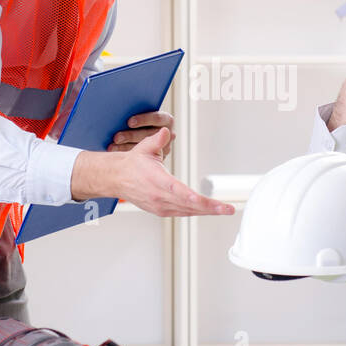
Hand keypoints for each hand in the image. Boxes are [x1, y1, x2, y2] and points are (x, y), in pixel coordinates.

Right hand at [71, 127, 233, 217]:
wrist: (118, 179)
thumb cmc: (133, 164)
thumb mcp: (144, 148)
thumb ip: (156, 140)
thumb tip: (165, 132)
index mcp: (156, 181)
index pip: (175, 189)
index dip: (188, 196)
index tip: (200, 199)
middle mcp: (159, 197)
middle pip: (187, 204)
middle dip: (209, 207)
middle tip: (227, 208)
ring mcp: (161, 206)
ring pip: (188, 211)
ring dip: (207, 211)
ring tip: (224, 210)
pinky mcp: (162, 211)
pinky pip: (183, 213)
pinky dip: (197, 212)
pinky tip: (209, 210)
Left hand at [108, 110, 174, 160]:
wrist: (146, 134)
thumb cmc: (139, 119)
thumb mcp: (141, 112)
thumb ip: (135, 110)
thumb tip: (118, 106)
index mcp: (166, 119)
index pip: (157, 118)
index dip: (143, 119)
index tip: (129, 122)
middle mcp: (169, 134)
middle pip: (149, 135)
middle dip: (131, 135)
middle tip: (116, 137)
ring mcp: (164, 148)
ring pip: (145, 148)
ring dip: (126, 147)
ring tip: (111, 146)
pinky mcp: (156, 159)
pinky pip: (141, 157)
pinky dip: (126, 153)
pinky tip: (114, 151)